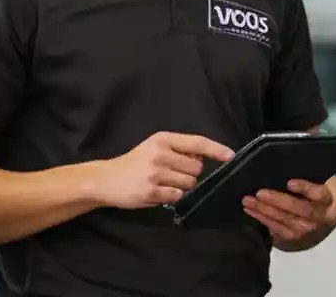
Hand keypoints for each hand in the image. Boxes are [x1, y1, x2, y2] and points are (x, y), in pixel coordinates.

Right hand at [93, 132, 234, 209]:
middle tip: (170, 174)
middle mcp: (160, 154)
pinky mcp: (152, 191)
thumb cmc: (134, 162)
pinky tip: (157, 192)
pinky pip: (177, 196)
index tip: (230, 155)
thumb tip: (202, 157)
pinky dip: (171, 197)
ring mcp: (156, 173)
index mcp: (163, 139)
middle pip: (196, 168)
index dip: (216, 149)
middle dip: (189, 174)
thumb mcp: (154, 147)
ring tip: (162, 183)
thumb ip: (177, 149)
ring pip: (189, 184)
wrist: (106, 179)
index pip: (197, 143)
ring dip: (180, 187)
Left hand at [243, 179, 335, 248]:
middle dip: (278, 201)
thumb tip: (279, 159)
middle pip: (298, 209)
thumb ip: (306, 172)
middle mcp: (318, 218)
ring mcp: (305, 230)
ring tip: (248, 200)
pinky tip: (250, 210)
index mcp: (326, 200)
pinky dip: (261, 218)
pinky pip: (275, 228)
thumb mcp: (318, 182)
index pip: (319, 194)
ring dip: (264, 210)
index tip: (289, 182)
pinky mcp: (292, 238)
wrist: (323, 221)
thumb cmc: (316, 195)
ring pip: (284, 219)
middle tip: (260, 192)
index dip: (305, 188)